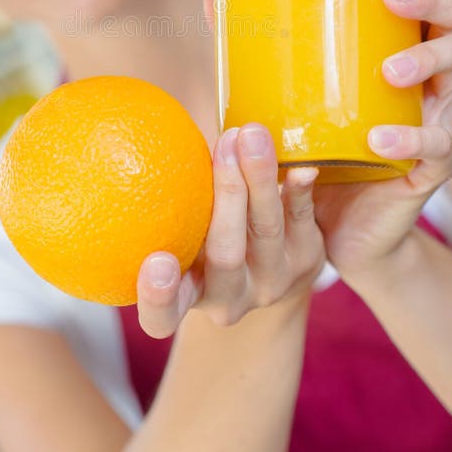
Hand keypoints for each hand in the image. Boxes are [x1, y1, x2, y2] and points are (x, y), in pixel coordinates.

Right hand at [136, 123, 323, 338]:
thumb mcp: (181, 232)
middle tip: (224, 146)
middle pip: (226, 254)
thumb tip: (142, 142)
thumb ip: (165, 204)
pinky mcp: (308, 258)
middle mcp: (230, 298)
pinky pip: (303, 219)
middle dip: (227, 196)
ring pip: (266, 229)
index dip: (157, 296)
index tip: (157, 263)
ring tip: (251, 136)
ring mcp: (273, 280)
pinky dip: (299, 191)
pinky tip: (301, 168)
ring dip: (260, 178)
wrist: (271, 262)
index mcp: (188, 297)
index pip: (162, 315)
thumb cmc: (205, 232)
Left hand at [313, 0, 451, 286]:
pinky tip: (380, 140)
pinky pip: (435, 148)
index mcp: (407, 51)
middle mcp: (433, 82)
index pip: (437, 0)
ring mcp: (438, 122)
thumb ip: (260, 51)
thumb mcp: (292, 93)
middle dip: (435, 2)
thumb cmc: (316, 147)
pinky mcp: (429, 169)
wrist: (336, 227)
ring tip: (390, 69)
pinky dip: (409, 140)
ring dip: (428, 62)